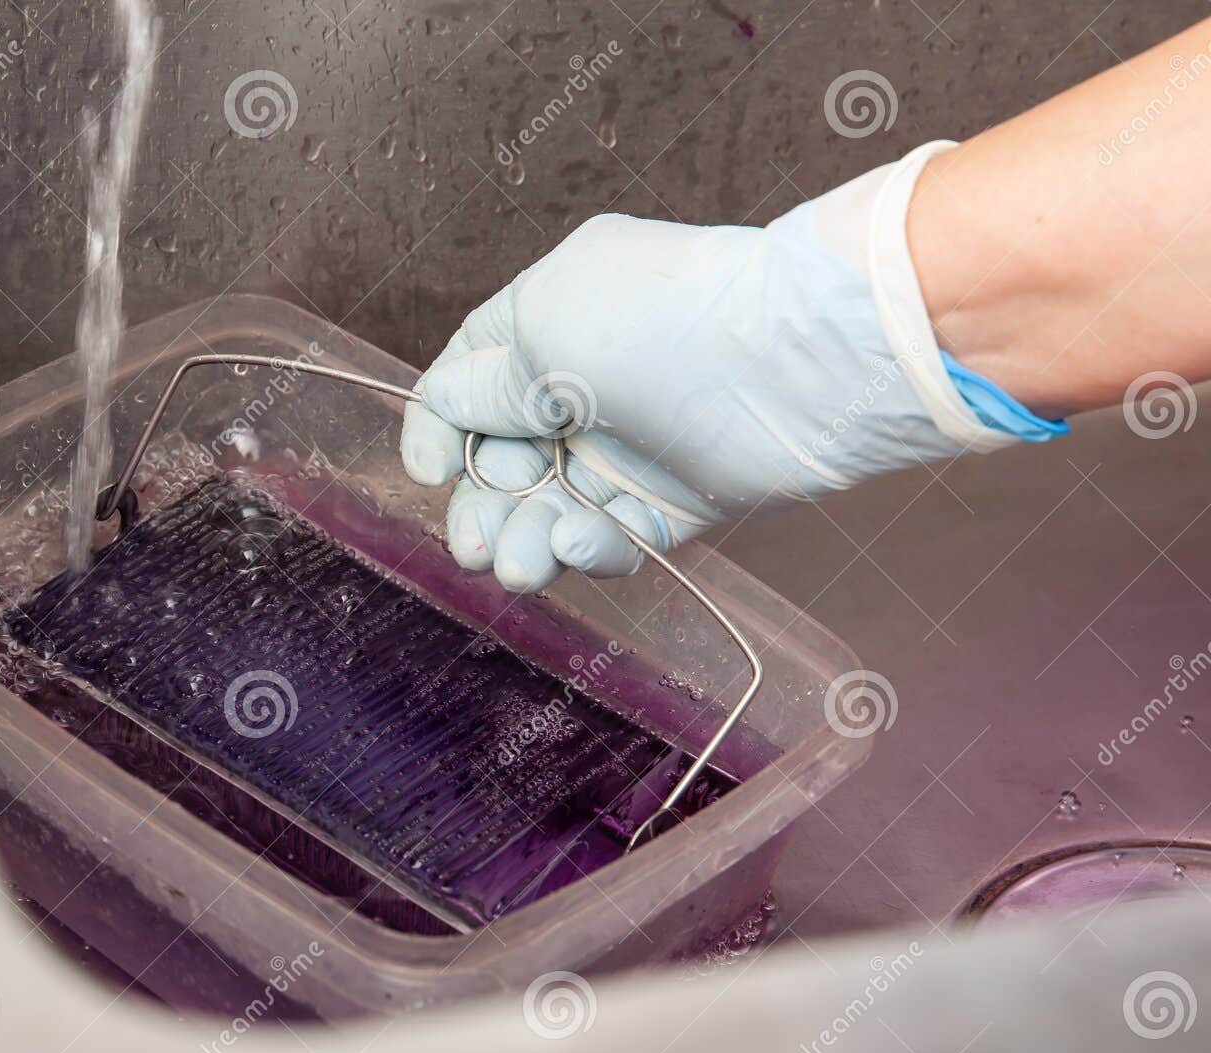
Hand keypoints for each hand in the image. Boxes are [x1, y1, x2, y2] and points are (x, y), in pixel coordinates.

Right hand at [400, 144, 1018, 592]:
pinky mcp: (674, 499)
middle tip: (474, 547)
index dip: (437, 430)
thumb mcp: (543, 337)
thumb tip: (441, 411)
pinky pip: (612, 536)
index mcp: (548, 319)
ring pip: (552, 505)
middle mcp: (584, 382)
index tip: (426, 474)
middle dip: (482, 502)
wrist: (793, 365)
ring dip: (526, 537)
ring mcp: (631, 443)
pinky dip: (589, 548)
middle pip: (503, 457)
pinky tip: (575, 545)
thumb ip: (481, 386)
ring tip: (519, 566)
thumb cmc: (660, 325)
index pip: (467, 381)